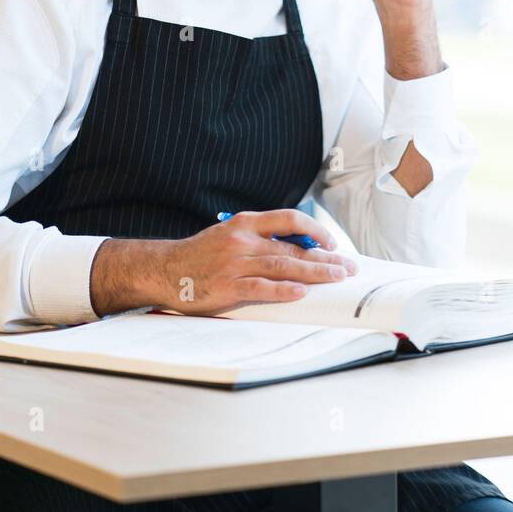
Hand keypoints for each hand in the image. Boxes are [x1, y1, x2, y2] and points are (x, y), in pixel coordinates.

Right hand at [148, 210, 358, 313]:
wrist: (165, 269)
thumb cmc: (201, 254)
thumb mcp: (229, 234)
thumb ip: (259, 237)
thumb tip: (297, 247)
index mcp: (246, 223)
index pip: (290, 219)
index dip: (315, 230)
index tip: (332, 243)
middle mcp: (243, 239)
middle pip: (293, 247)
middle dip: (325, 257)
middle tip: (348, 267)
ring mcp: (236, 263)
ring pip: (284, 265)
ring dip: (314, 272)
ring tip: (336, 277)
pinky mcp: (228, 286)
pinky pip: (262, 288)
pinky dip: (284, 290)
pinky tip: (301, 292)